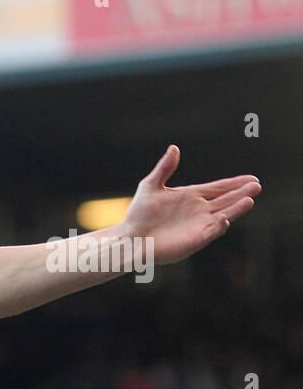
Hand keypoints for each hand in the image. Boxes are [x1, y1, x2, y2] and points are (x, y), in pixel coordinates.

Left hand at [121, 145, 260, 264]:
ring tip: (249, 199)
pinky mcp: (194, 240)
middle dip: (242, 193)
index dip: (235, 183)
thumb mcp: (150, 186)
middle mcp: (199, 211)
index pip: (219, 188)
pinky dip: (218, 226)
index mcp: (191, 196)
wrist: (130, 237)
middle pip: (226, 200)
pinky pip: (211, 232)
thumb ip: (164, 168)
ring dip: (236, 209)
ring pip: (224, 215)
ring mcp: (198, 225)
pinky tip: (224, 218)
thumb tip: (174, 148)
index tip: (251, 178)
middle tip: (257, 186)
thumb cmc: (138, 214)